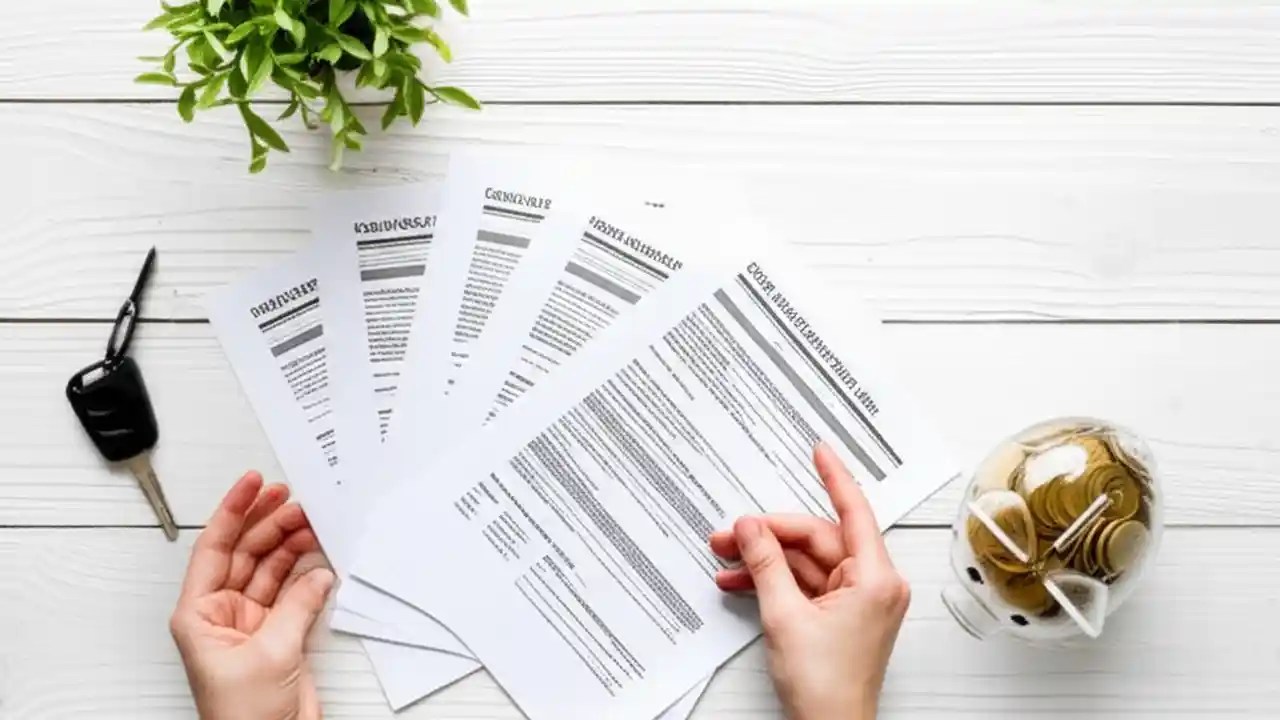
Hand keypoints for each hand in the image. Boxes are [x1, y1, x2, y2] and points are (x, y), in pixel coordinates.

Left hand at [170, 471, 333, 719]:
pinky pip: (292, 592)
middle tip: (294, 499)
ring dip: (290, 544)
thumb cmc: (243, 718)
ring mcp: (252, 624)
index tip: (252, 483)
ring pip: (270, 569)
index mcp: (200, 614)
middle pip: (245, 552)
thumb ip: (296, 606)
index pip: (215, 547)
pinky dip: (307, 574)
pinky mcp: (279, 636)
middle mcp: (223, 614)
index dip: (233, 510)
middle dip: (268, 522)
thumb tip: (316, 574)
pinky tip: (319, 559)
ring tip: (311, 522)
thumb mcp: (270, 652)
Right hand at [708, 443, 909, 719]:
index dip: (834, 476)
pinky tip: (742, 580)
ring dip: (766, 560)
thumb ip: (766, 563)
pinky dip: (775, 582)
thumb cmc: (825, 688)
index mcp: (874, 579)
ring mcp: (856, 601)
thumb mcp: (784, 615)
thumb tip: (751, 528)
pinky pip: (805, 584)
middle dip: (771, 535)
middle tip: (733, 532)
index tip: (820, 451)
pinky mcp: (840, 616)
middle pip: (818, 539)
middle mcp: (872, 585)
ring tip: (728, 557)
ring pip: (806, 562)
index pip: (853, 511)